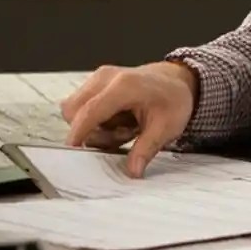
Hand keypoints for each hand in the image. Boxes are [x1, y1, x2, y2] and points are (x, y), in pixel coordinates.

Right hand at [60, 61, 198, 177]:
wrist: (176, 80)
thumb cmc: (173, 99)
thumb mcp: (167, 127)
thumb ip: (146, 149)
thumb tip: (133, 172)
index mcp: (125, 85)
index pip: (90, 111)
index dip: (78, 134)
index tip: (75, 153)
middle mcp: (106, 77)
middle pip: (74, 111)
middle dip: (91, 132)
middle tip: (121, 136)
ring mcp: (99, 78)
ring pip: (74, 110)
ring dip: (93, 127)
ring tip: (123, 128)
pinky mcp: (95, 82)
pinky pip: (80, 106)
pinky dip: (93, 119)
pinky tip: (116, 121)